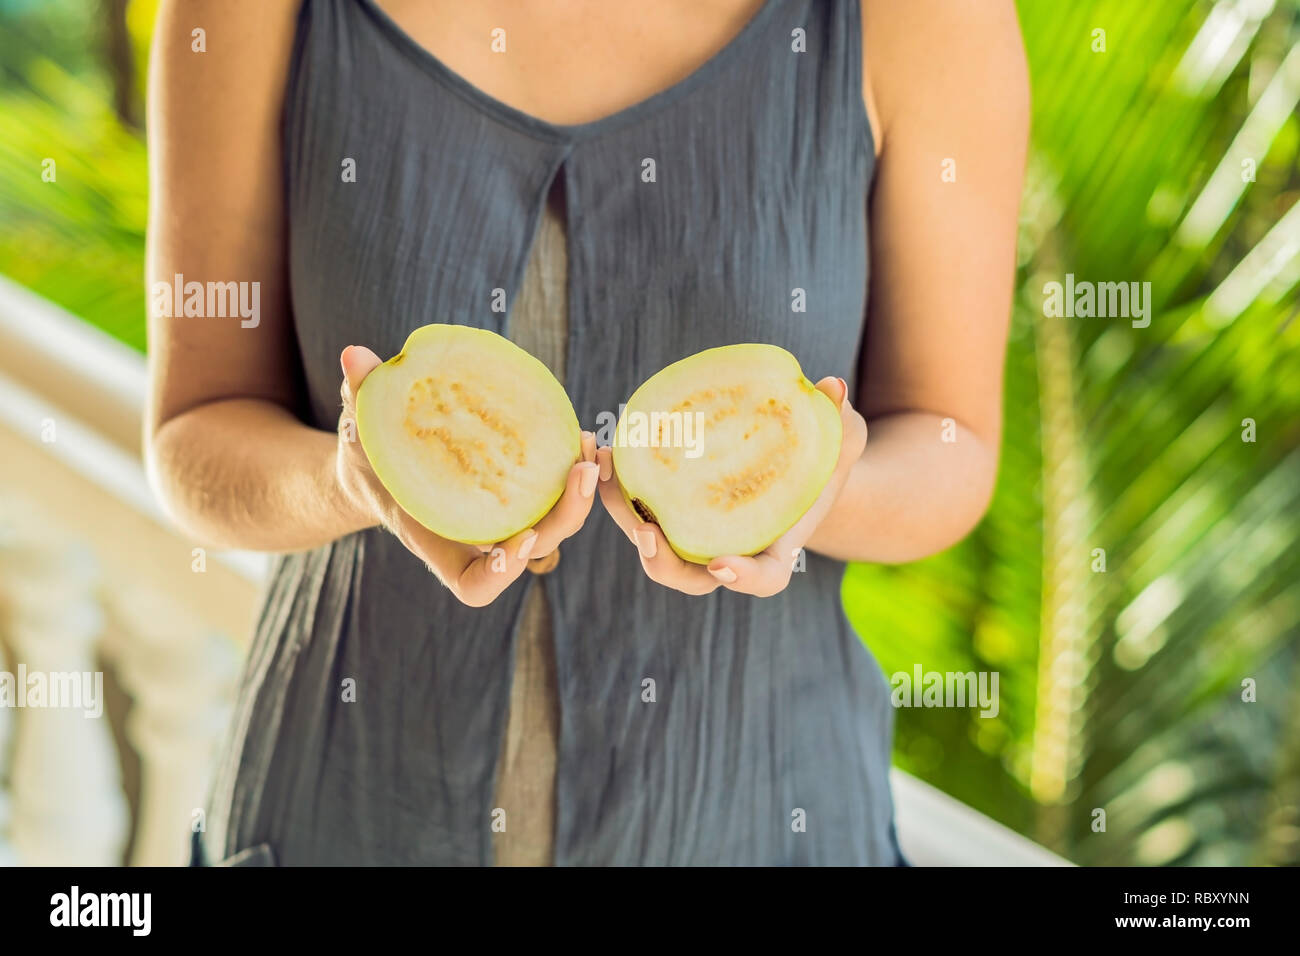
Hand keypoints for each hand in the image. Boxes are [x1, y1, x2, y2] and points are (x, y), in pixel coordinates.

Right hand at [335, 345, 598, 606]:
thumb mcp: (356, 428)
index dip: (502, 572)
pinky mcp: (517, 495)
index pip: (473, 585)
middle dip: (565, 518)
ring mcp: (501, 520)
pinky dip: (572, 473)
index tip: (523, 538)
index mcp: (437, 541)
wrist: (379, 466)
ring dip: (580, 496)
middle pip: (534, 550)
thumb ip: (357, 396)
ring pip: (553, 525)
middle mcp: (476, 540)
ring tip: (589, 447)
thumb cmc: (364, 456)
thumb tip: (354, 354)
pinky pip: (553, 495)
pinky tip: (584, 435)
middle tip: (581, 472)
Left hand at [596, 376, 866, 596]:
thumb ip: (838, 420)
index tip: (723, 563)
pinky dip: (615, 484)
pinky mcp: (670, 508)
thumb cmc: (825, 459)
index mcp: (776, 547)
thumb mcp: (841, 438)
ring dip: (622, 513)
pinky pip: (636, 506)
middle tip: (646, 532)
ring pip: (651, 543)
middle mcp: (729, 550)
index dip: (743, 577)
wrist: (798, 467)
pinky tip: (601, 448)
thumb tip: (832, 384)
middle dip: (662, 562)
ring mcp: (695, 533)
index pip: (763, 578)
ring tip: (605, 470)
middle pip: (689, 576)